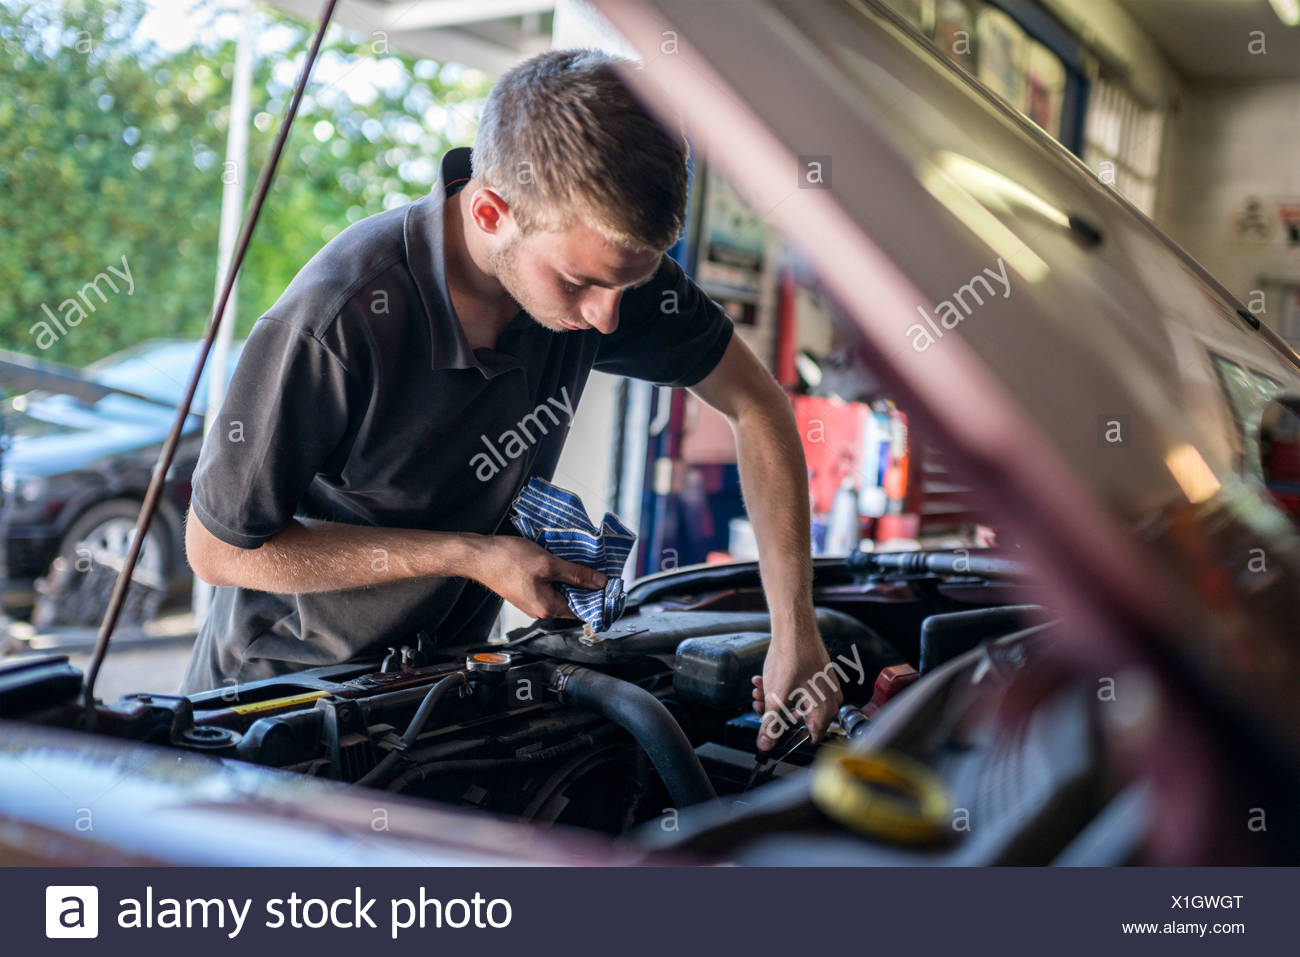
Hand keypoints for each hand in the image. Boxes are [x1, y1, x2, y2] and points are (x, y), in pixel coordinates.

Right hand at [475, 536, 605, 619]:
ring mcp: (532, 600)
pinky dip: (559, 576)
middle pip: (572, 601)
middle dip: (586, 586)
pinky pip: (550, 586)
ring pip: (561, 592)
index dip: (598, 598)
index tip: (611, 584)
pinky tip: (563, 563)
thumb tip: (599, 582)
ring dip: (573, 579)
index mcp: (547, 608)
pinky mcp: (526, 590)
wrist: (478, 555)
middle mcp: (540, 609)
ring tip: (583, 563)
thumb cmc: (508, 560)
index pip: (582, 610)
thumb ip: (576, 574)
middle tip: (599, 569)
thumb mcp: (549, 564)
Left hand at [751, 628, 842, 750]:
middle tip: (759, 705)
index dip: (786, 738)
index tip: (771, 733)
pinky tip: (765, 680)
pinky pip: (801, 689)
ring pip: (797, 702)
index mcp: (824, 711)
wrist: (794, 628)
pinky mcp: (819, 676)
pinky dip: (783, 688)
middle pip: (799, 718)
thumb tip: (766, 744)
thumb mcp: (775, 698)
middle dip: (775, 712)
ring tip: (759, 689)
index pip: (807, 738)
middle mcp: (831, 701)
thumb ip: (771, 725)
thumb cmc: (791, 658)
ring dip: (776, 699)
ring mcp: (826, 687)